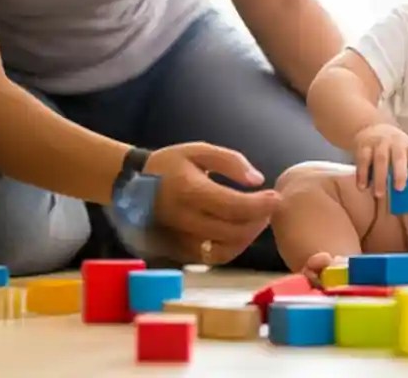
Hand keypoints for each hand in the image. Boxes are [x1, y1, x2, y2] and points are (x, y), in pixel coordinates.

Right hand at [143, 142, 280, 264]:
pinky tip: (240, 232)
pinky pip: (214, 257)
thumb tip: (257, 180)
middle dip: (258, 221)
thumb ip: (230, 161)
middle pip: (233, 230)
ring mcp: (181, 239)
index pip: (233, 206)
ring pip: (226, 249)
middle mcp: (185, 219)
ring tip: (257, 219)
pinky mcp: (180, 251)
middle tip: (269, 207)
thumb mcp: (199, 150)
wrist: (131, 185)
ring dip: (248, 237)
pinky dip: (233, 248)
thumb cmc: (170, 164)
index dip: (260, 205)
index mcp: (190, 191)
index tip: (276, 197)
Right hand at [352, 123, 407, 196]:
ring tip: (378, 193)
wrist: (372, 128)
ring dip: (380, 178)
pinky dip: (363, 175)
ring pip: (380, 159)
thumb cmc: (392, 149)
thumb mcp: (403, 154)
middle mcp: (395, 142)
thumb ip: (405, 171)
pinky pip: (363, 160)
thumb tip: (407, 194)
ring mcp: (379, 142)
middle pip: (399, 157)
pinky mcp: (364, 146)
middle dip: (399, 174)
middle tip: (398, 189)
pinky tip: (363, 186)